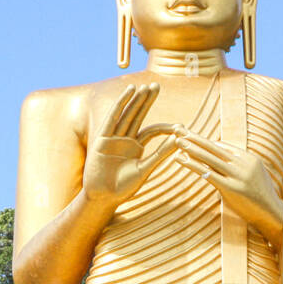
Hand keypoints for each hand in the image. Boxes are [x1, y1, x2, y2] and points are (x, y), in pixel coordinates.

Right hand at [82, 83, 176, 210]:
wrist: (103, 197)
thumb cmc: (124, 188)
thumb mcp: (145, 170)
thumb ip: (160, 154)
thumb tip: (179, 140)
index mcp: (136, 148)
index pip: (152, 131)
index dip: (165, 127)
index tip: (180, 127)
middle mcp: (125, 140)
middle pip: (138, 116)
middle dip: (146, 101)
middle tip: (156, 85)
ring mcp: (113, 138)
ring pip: (126, 115)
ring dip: (135, 100)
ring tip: (145, 87)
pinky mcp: (102, 139)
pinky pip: (112, 119)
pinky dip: (120, 105)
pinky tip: (129, 93)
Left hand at [174, 129, 282, 245]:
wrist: (273, 214)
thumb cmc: (261, 197)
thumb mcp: (253, 176)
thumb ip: (239, 167)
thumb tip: (222, 160)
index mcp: (249, 158)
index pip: (223, 146)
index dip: (205, 142)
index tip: (190, 135)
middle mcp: (243, 164)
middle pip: (214, 147)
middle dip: (195, 138)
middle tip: (178, 129)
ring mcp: (238, 176)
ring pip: (210, 158)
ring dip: (192, 148)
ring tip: (177, 141)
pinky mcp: (231, 188)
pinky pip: (208, 174)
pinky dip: (194, 165)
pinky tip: (182, 159)